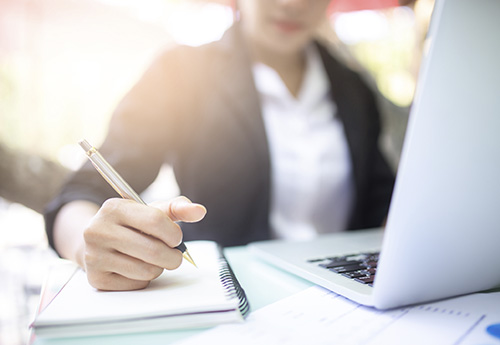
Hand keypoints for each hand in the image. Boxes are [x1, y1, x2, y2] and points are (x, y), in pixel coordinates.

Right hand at [82, 196, 205, 290]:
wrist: (99, 242)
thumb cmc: (132, 225)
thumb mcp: (152, 211)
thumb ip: (178, 208)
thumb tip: (199, 211)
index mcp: (114, 208)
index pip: (155, 221)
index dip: (173, 233)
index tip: (176, 238)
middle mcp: (98, 230)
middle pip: (153, 250)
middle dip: (173, 256)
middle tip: (174, 254)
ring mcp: (94, 256)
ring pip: (147, 270)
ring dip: (159, 267)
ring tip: (154, 259)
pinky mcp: (97, 278)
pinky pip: (136, 284)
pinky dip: (145, 278)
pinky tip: (137, 267)